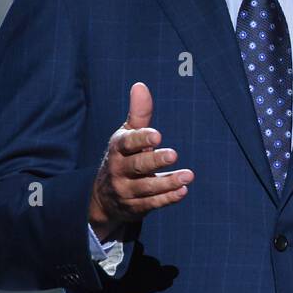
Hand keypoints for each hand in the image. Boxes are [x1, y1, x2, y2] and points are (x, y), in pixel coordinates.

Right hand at [88, 82, 193, 241]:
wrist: (104, 197)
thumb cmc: (123, 157)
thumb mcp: (126, 135)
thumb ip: (138, 114)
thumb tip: (140, 85)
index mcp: (117, 149)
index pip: (127, 143)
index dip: (141, 139)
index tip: (157, 135)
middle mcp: (119, 170)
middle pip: (136, 166)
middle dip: (155, 161)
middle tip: (174, 154)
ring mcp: (126, 190)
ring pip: (147, 187)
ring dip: (168, 182)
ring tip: (188, 176)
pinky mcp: (136, 207)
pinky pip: (152, 203)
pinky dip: (167, 198)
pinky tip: (183, 191)